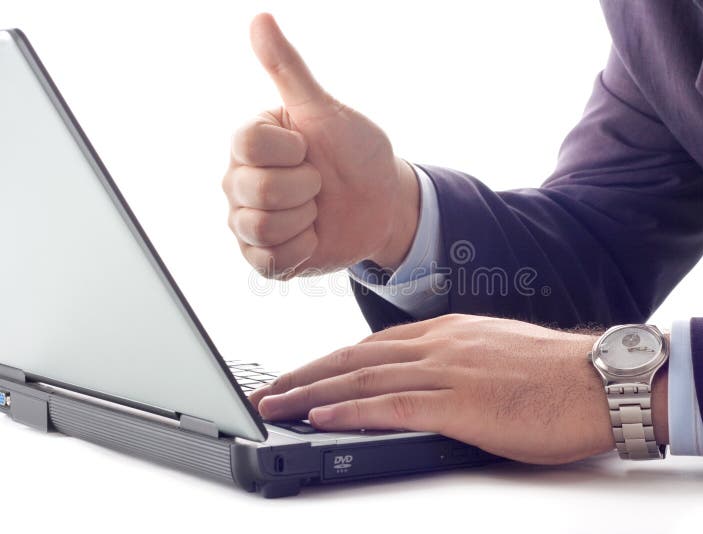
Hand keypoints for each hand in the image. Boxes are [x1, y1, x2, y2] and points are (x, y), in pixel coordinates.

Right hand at [222, 14, 419, 278]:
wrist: (381, 202)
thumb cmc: (354, 153)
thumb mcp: (326, 111)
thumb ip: (289, 70)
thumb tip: (260, 18)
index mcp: (249, 143)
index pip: (249, 143)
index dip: (293, 150)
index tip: (310, 147)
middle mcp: (239, 181)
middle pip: (257, 189)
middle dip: (306, 186)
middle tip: (319, 182)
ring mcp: (247, 221)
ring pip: (261, 227)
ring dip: (305, 219)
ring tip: (316, 210)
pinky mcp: (262, 257)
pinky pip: (269, 259)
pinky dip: (302, 248)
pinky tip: (313, 235)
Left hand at [249, 314, 667, 463]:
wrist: (602, 379)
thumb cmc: (558, 373)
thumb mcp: (498, 354)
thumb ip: (459, 362)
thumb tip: (432, 381)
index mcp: (449, 331)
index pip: (373, 344)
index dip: (331, 361)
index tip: (304, 373)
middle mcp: (439, 344)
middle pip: (355, 358)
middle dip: (306, 374)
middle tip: (269, 389)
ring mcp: (448, 371)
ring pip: (362, 379)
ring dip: (312, 393)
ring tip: (276, 405)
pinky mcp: (461, 404)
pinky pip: (391, 405)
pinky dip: (349, 412)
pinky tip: (320, 417)